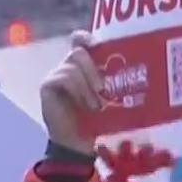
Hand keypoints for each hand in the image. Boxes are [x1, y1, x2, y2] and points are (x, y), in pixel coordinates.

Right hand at [40, 30, 103, 152]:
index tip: (96, 43)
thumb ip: (111, 80)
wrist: (79, 144)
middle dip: (93, 69)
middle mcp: (67, 67)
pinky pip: (64, 77)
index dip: (86, 37)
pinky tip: (85, 105)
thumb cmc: (97, 121)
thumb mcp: (108, 96)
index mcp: (82, 67)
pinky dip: (78, 90)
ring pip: (72, 65)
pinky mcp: (47, 86)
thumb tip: (134, 68)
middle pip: (78, 52)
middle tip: (103, 89)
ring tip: (95, 105)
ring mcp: (55, 76)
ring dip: (87, 85)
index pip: (79, 41)